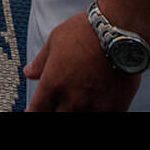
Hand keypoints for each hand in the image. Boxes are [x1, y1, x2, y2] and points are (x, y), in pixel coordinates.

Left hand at [24, 12, 140, 110]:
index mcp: (53, 83)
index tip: (33, 111)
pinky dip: (97, 112)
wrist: (119, 31)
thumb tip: (29, 73)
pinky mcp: (115, 107)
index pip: (37, 110)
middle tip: (58, 104)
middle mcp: (71, 99)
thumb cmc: (86, 31)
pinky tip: (98, 105)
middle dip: (55, 111)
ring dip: (76, 111)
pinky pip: (103, 117)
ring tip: (79, 102)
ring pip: (79, 119)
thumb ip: (41, 62)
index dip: (34, 112)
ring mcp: (93, 105)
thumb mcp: (55, 40)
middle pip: (57, 117)